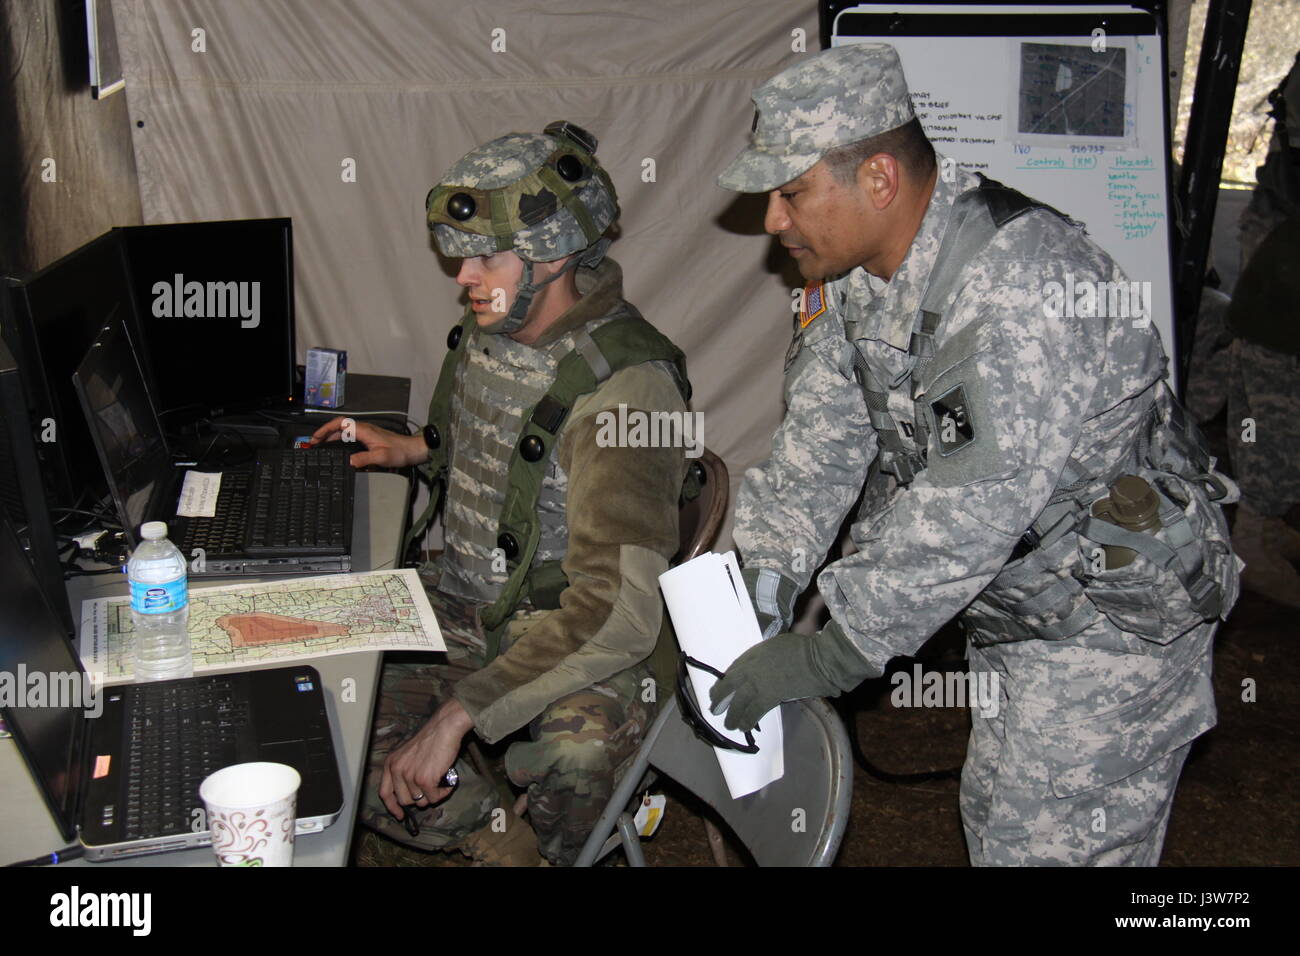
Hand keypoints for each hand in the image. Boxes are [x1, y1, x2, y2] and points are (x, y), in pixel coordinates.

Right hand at [308, 417, 426, 468]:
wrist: (414, 450)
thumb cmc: (401, 451)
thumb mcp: (381, 457)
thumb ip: (363, 459)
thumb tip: (348, 462)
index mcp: (364, 430)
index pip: (339, 424)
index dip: (325, 429)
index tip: (315, 437)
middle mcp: (364, 429)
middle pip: (339, 427)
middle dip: (324, 434)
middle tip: (313, 444)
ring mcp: (367, 433)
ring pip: (344, 432)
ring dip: (332, 437)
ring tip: (321, 446)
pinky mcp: (370, 438)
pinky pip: (350, 436)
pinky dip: (340, 440)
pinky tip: (338, 448)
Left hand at [379, 699, 473, 819]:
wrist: (444, 728)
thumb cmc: (431, 739)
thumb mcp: (407, 754)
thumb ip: (403, 771)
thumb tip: (410, 796)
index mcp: (391, 764)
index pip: (384, 793)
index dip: (392, 807)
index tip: (400, 815)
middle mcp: (397, 771)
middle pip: (404, 801)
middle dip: (418, 799)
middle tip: (431, 790)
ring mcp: (410, 776)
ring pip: (421, 801)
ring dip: (433, 795)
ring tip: (441, 782)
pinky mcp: (424, 780)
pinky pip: (434, 797)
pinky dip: (443, 793)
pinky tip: (448, 783)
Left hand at [708, 623, 877, 731]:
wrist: (818, 659)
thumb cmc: (805, 649)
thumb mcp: (778, 645)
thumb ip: (767, 657)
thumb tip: (767, 668)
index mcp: (754, 652)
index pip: (734, 668)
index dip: (726, 681)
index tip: (721, 688)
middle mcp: (752, 666)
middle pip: (729, 684)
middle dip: (720, 697)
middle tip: (714, 708)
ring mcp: (759, 682)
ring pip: (738, 701)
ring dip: (732, 714)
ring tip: (729, 724)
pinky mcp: (769, 696)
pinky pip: (753, 711)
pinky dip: (748, 720)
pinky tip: (744, 726)